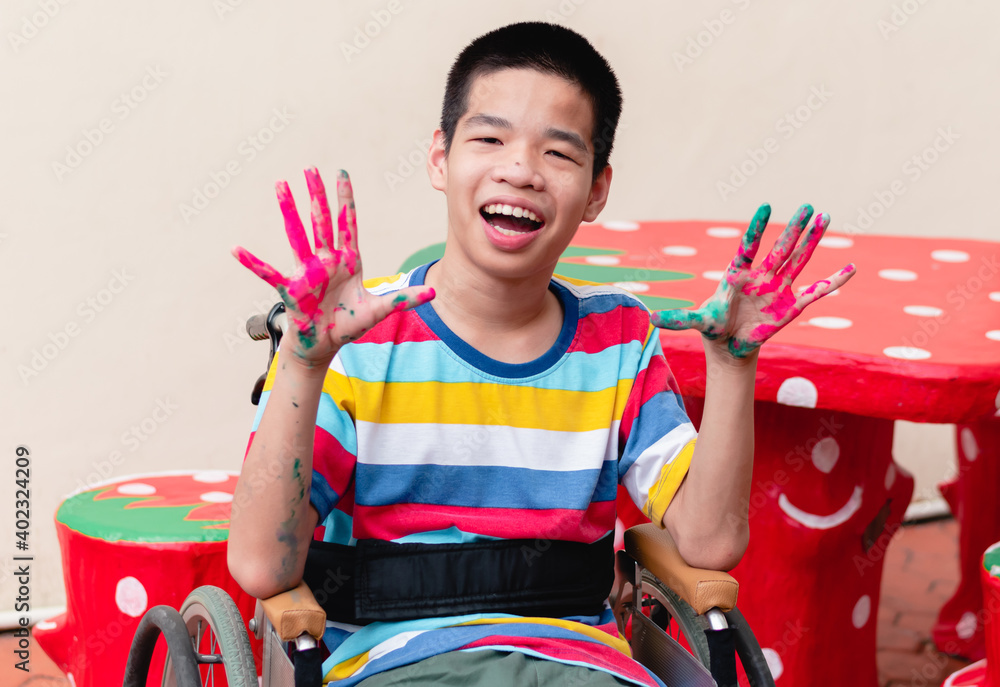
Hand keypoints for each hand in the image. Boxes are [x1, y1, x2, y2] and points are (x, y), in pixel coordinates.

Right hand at [232, 168, 434, 366]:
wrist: (324, 343)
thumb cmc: (348, 324)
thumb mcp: (380, 310)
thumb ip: (404, 299)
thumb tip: (434, 293)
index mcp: (346, 261)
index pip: (347, 223)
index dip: (345, 199)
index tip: (342, 174)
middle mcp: (325, 260)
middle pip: (321, 220)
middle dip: (317, 194)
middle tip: (311, 168)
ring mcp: (306, 272)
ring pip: (296, 235)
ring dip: (288, 211)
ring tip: (280, 185)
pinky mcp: (291, 289)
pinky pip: (268, 273)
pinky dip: (253, 263)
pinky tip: (237, 250)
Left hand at [651, 203, 854, 358]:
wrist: (729, 343)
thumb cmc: (713, 326)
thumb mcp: (697, 322)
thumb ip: (678, 319)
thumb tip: (650, 318)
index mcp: (739, 274)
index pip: (750, 246)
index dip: (757, 229)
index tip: (765, 207)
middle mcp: (763, 276)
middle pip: (782, 248)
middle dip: (795, 228)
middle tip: (808, 205)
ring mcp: (780, 288)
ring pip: (800, 260)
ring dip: (813, 241)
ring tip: (826, 217)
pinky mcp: (792, 306)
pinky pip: (817, 291)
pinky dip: (834, 281)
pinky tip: (851, 269)